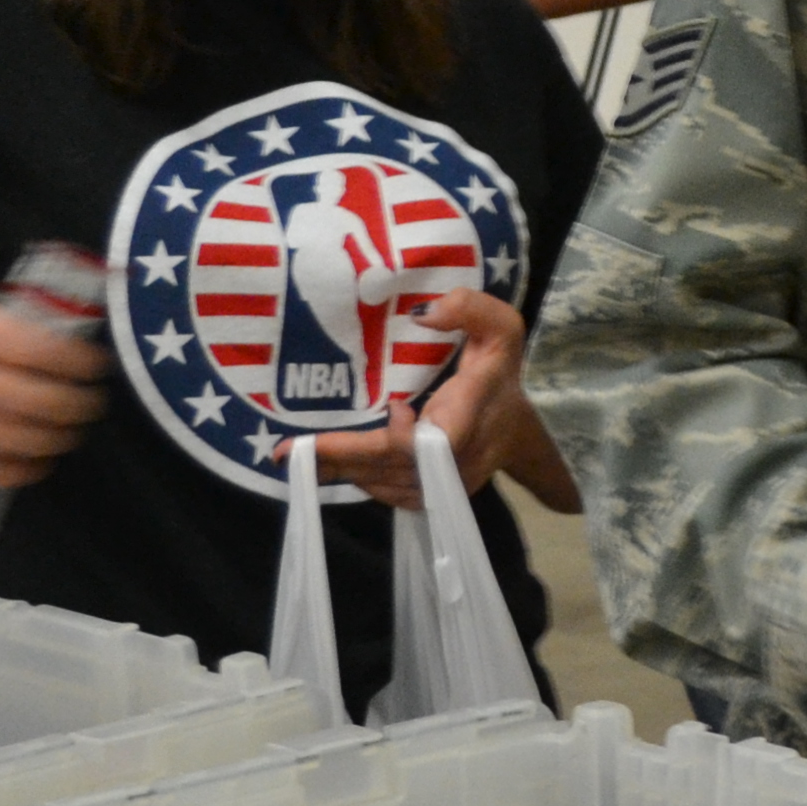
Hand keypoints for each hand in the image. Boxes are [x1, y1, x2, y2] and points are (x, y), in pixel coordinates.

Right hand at [0, 290, 103, 488]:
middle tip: (92, 404)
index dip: (85, 365)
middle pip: (45, 406)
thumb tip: (49, 344)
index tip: (99, 366)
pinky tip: (35, 462)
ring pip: (24, 444)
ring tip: (69, 432)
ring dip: (59, 441)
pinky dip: (22, 471)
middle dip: (81, 408)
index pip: (48, 355)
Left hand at [307, 289, 522, 510]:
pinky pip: (391, 492)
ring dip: (343, 471)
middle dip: (343, 458)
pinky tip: (328, 466)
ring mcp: (446, 485)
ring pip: (389, 484)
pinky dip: (359, 478)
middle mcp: (459, 460)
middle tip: (289, 452)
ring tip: (295, 458)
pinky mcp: (433, 496)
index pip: (435, 443)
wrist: (518, 433)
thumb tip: (423, 315)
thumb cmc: (498, 376)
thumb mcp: (500, 329)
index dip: (401, 439)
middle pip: (396, 467)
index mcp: (471, 417)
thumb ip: (471, 309)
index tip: (392, 408)